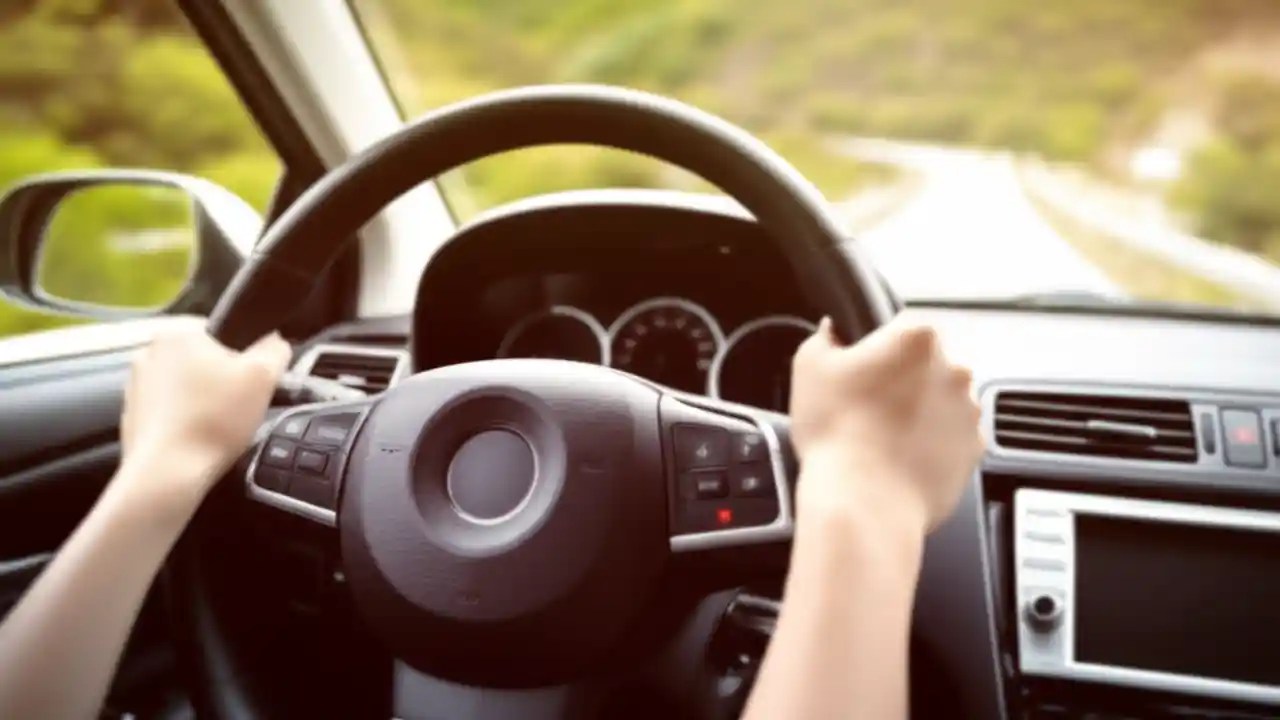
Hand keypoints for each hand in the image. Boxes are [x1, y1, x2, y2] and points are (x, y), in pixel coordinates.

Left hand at [117, 318, 290, 523]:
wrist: (167, 473)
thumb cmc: (215, 419)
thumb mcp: (263, 376)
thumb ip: (275, 349)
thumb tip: (274, 341)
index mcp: (177, 331)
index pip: (222, 331)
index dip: (243, 356)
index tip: (250, 383)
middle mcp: (148, 350)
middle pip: (202, 358)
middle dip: (220, 377)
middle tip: (237, 406)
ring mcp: (134, 382)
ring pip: (184, 383)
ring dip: (201, 398)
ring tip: (216, 425)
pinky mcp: (130, 412)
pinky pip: (167, 408)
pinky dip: (182, 418)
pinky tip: (195, 437)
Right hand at [789, 314, 982, 534]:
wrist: (864, 501)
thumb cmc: (836, 432)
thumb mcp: (809, 368)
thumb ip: (823, 338)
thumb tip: (831, 332)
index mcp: (917, 338)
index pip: (900, 328)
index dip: (875, 351)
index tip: (859, 373)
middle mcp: (954, 369)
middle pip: (925, 365)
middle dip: (902, 382)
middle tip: (867, 408)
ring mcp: (968, 413)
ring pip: (941, 403)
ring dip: (919, 414)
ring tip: (882, 439)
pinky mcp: (973, 452)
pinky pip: (951, 440)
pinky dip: (931, 446)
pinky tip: (900, 459)